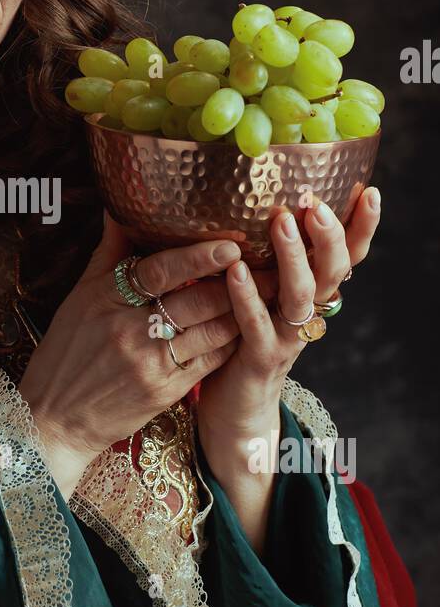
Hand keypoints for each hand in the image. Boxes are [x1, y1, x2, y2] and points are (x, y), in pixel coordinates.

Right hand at [18, 211, 273, 498]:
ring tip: (265, 293)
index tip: (231, 245)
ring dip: (241, 311)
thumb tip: (120, 208)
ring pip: (210, 330)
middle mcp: (128, 330)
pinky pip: (209, 361)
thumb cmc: (65, 352)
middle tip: (267, 266)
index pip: (159, 270)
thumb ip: (108, 254)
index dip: (199, 257)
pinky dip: (230, 342)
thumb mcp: (78, 298)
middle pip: (196, 300)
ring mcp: (149, 364)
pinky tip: (244, 328)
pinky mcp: (164, 391)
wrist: (53, 418)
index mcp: (105, 299)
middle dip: (235, 283)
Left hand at [194, 186, 380, 548]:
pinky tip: (235, 267)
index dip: (362, 228)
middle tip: (314, 201)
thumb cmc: (243, 344)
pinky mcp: (258, 361)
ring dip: (294, 257)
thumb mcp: (264, 298)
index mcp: (312, 297)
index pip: (348, 258)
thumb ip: (270, 262)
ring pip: (301, 296)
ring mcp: (286, 340)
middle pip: (333, 273)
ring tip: (282, 220)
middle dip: (329, 235)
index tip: (371, 190)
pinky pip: (256, 325)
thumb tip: (265, 207)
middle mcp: (307, 316)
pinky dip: (247, 294)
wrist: (236, 416)